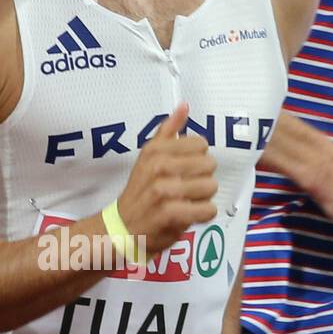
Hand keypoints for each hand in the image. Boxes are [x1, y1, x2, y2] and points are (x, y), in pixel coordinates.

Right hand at [117, 101, 216, 258]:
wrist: (122, 227)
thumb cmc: (140, 190)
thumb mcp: (149, 156)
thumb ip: (168, 131)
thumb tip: (184, 105)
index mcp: (156, 150)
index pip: (201, 144)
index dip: (198, 158)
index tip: (185, 169)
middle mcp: (160, 166)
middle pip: (209, 165)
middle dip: (202, 178)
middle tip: (187, 188)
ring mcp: (165, 190)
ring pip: (211, 187)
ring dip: (203, 197)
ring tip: (188, 201)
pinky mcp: (171, 213)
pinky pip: (208, 209)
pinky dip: (203, 214)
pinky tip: (190, 214)